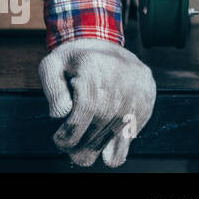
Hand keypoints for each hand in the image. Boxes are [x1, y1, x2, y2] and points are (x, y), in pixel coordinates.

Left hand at [38, 38, 155, 167]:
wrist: (105, 43)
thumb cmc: (74, 58)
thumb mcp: (53, 64)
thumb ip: (52, 88)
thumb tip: (60, 114)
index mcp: (94, 68)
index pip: (85, 109)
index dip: (72, 131)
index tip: (60, 141)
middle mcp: (120, 80)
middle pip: (101, 123)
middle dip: (84, 144)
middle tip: (71, 152)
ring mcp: (136, 91)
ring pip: (117, 130)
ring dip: (99, 147)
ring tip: (85, 155)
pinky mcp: (146, 101)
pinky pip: (133, 130)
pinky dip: (120, 145)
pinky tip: (107, 153)